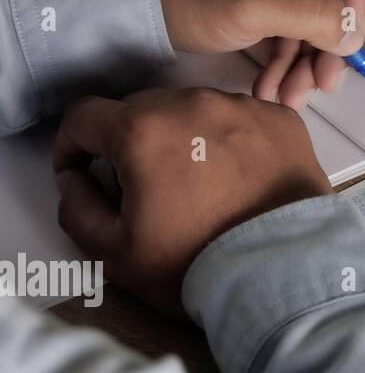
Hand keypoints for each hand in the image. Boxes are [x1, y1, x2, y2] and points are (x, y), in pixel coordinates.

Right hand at [52, 88, 331, 313]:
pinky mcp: (282, 119)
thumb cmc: (196, 262)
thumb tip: (75, 178)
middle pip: (142, 109)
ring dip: (183, 136)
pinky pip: (240, 118)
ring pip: (194, 110)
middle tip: (144, 185)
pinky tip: (237, 176)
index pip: (85, 116)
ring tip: (197, 182)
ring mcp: (243, 106)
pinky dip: (230, 139)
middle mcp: (192, 103)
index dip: (73, 145)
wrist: (283, 268)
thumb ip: (77, 207)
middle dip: (130, 142)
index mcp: (143, 130)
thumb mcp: (114, 251)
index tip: (82, 171)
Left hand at [147, 0, 364, 109]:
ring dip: (315, 60)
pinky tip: (274, 89)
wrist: (125, 4)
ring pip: (329, 17)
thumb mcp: (247, 2)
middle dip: (337, 39)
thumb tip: (356, 36)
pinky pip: (302, 29)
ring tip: (293, 95)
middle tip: (324, 80)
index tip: (341, 27)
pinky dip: (292, 62)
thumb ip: (311, 15)